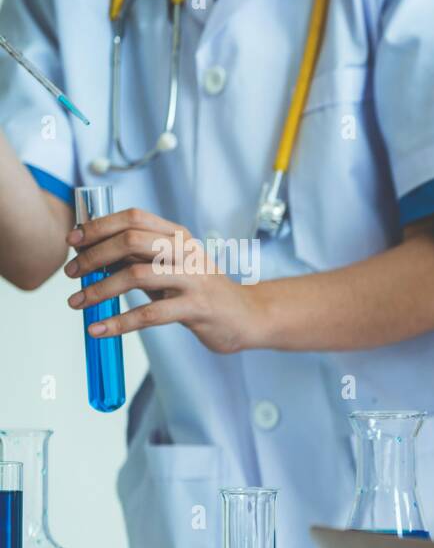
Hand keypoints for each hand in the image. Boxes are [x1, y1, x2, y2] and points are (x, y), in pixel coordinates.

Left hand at [64, 208, 263, 353]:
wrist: (248, 316)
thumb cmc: (204, 291)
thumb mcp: (173, 267)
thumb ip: (140, 258)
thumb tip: (92, 254)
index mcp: (179, 236)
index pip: (134, 218)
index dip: (99, 226)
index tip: (73, 240)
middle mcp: (187, 252)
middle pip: (131, 240)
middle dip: (93, 256)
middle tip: (71, 274)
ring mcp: (194, 279)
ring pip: (137, 274)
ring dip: (100, 289)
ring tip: (78, 303)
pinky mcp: (197, 308)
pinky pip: (151, 314)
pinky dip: (119, 322)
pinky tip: (100, 329)